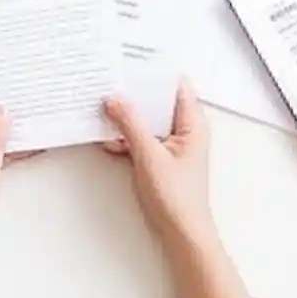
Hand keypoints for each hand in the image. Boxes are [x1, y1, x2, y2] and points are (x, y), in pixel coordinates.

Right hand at [102, 81, 250, 297]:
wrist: (183, 235)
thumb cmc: (177, 199)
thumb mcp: (148, 155)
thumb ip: (130, 124)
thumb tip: (115, 99)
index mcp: (193, 123)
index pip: (174, 84)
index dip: (153, 71)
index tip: (130, 61)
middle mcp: (186, 130)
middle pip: (157, 101)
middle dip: (133, 94)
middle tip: (110, 82)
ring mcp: (173, 145)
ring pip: (147, 120)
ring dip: (126, 118)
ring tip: (103, 109)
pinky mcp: (160, 159)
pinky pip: (141, 138)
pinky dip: (126, 137)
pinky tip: (108, 139)